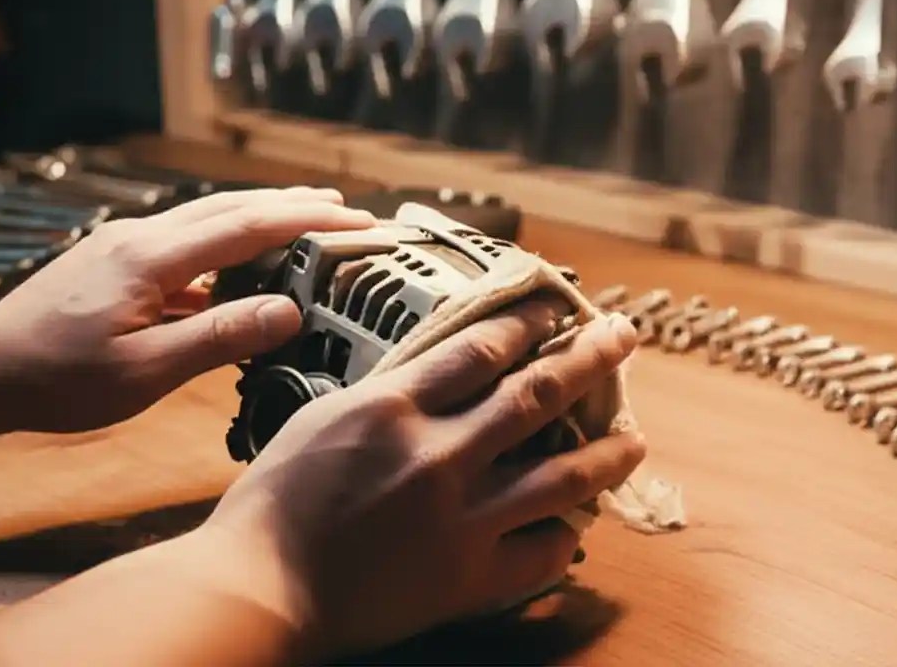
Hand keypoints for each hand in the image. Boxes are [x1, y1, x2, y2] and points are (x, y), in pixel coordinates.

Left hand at [0, 187, 376, 434]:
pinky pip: (188, 241)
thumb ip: (218, 338)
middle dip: (296, 204)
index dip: (309, 220)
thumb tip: (286, 313)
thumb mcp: (143, 372)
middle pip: (234, 207)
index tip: (358, 219)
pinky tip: (243, 264)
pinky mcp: (117, 260)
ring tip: (309, 220)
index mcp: (152, 257)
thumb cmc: (54, 380)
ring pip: (210, 218)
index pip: (249, 225)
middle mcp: (142, 237)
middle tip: (349, 208)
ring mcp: (126, 244)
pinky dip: (230, 242)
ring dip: (264, 216)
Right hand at [199, 298, 645, 661]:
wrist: (259, 589)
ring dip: (609, 451)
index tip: (556, 308)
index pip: (483, 347)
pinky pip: (541, 552)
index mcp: (395, 405)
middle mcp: (440, 453)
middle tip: (623, 336)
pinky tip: (580, 525)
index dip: (529, 321)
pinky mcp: (468, 575)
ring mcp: (461, 516)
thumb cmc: (274, 504)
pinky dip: (566, 537)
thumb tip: (437, 375)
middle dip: (590, 358)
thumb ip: (386, 394)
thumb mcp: (321, 419)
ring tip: (637, 438)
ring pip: (562, 473)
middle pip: (538, 393)